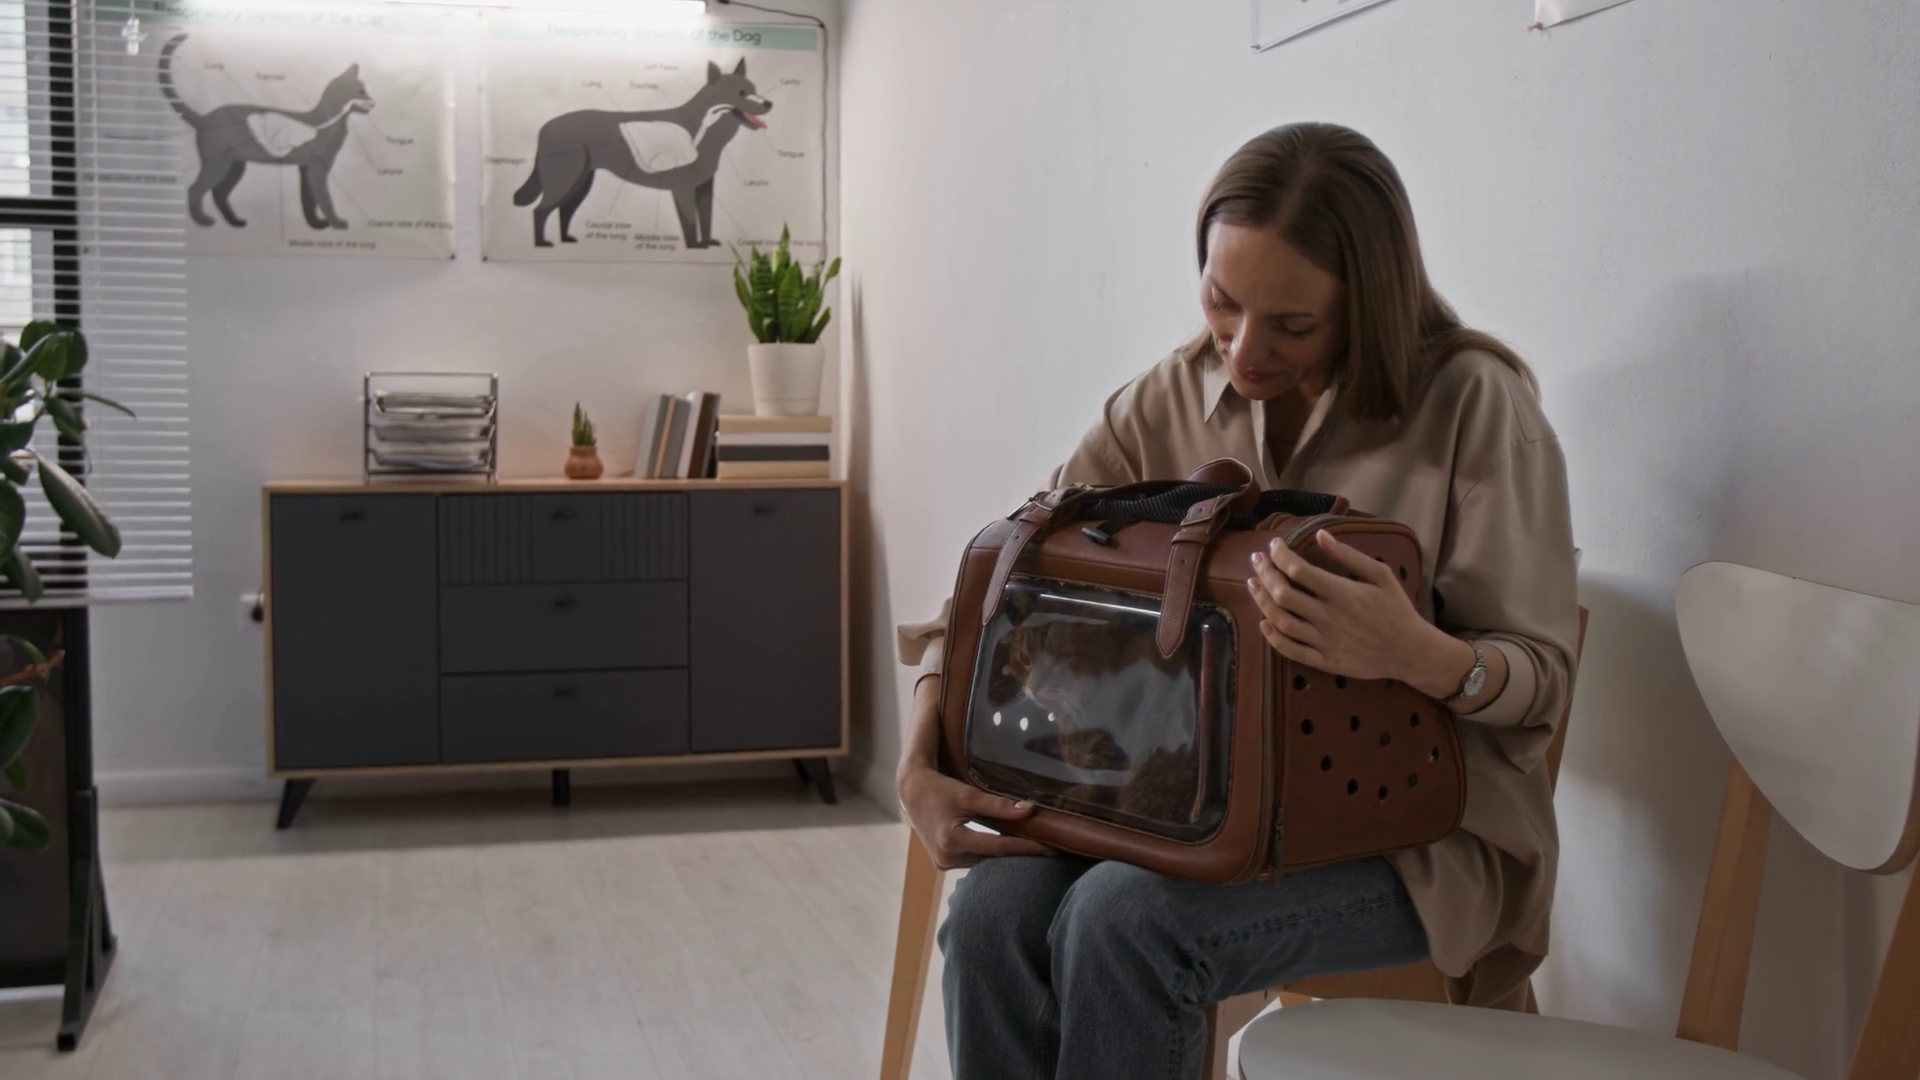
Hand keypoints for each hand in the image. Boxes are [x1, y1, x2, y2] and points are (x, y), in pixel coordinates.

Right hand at [897, 763, 1052, 869]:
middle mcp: (947, 857)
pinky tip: (1008, 850)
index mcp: (952, 840)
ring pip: (984, 862)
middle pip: (992, 858)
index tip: (1049, 847)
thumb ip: (997, 805)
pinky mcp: (944, 863)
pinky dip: (989, 854)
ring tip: (1033, 850)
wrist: (912, 792)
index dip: (1026, 847)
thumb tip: (1029, 809)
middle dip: (1019, 854)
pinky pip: (974, 861)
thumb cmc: (939, 789)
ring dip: (1004, 856)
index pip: (998, 847)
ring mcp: (944, 863)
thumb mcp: (968, 794)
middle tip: (1049, 850)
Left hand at [1246, 529, 1439, 682]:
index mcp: (1342, 593)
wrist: (1411, 652)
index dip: (1280, 556)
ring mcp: (1325, 641)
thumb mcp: (1381, 575)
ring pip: (1281, 622)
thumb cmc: (1397, 609)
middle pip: (1283, 595)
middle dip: (1264, 574)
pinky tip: (1264, 623)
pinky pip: (1292, 651)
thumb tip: (1321, 534)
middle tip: (1257, 561)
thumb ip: (1350, 555)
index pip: (1298, 571)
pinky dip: (1273, 638)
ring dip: (1261, 601)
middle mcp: (1329, 617)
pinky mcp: (1325, 662)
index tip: (1273, 545)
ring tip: (1253, 585)